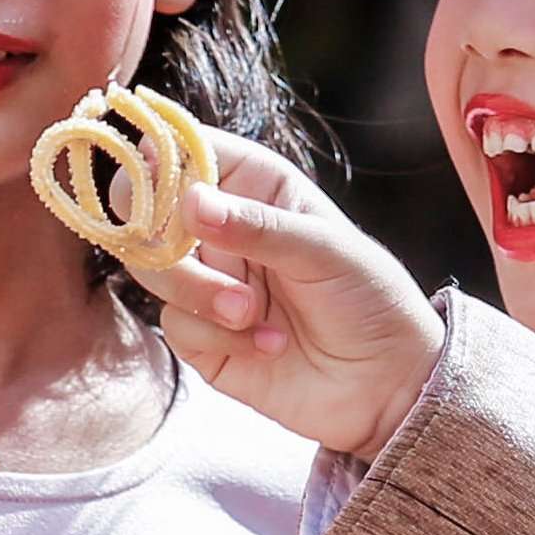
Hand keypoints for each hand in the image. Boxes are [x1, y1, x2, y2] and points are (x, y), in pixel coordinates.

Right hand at [119, 133, 443, 455]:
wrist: (386, 384)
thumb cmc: (369, 299)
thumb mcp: (324, 250)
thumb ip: (258, 225)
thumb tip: (192, 201)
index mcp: (254, 185)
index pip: (184, 150)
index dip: (157, 161)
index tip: (165, 190)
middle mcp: (222, 228)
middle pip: (147, 212)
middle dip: (166, 240)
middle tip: (192, 257)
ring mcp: (208, 282)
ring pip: (155, 271)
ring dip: (199, 293)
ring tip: (251, 313)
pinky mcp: (202, 336)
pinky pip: (176, 326)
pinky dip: (218, 336)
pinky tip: (269, 345)